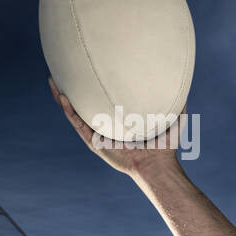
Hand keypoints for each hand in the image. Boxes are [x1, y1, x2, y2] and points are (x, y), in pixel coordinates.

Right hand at [49, 77, 185, 177]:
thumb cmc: (165, 147)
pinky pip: (78, 124)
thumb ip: (175, 104)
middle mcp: (106, 127)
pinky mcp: (94, 144)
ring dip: (62, 97)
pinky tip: (62, 97)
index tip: (89, 69)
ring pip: (75, 113)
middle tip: (64, 70)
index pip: (104, 101)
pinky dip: (70, 111)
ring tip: (53, 80)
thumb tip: (182, 85)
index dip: (95, 87)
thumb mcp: (171, 120)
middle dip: (74, 88)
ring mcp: (98, 135)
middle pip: (85, 104)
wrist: (157, 166)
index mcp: (120, 122)